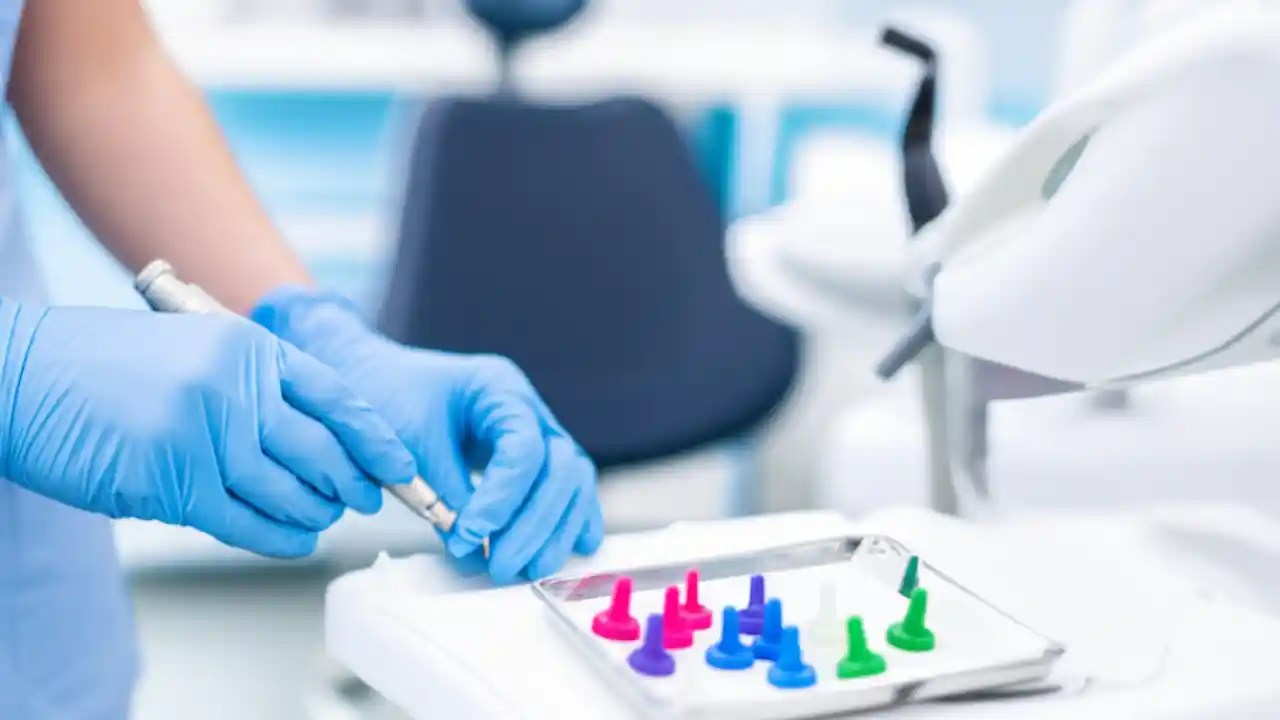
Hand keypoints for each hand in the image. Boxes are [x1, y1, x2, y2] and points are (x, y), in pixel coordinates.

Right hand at [0, 303, 416, 557]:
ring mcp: (205, 434)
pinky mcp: (173, 481)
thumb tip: (319, 441)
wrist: (23, 377)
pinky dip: (279, 536)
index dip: (376, 437)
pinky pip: (247, 522)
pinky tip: (295, 539)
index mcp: (248, 347)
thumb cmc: (107, 368)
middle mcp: (235, 387)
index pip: (337, 397)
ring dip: (316, 513)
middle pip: (322, 449)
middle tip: (364, 499)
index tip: (399, 465)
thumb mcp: (196, 349)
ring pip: (289, 491)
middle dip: (352, 482)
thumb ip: (255, 386)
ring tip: (324, 519)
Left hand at [253, 288, 605, 582]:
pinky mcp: (535, 459)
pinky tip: (573, 549)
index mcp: (499, 389)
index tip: (468, 536)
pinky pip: (569, 490)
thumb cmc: (387, 401)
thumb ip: (443, 494)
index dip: (503, 499)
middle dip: (535, 524)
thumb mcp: (407, 444)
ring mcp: (539, 431)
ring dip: (555, 531)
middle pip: (562, 467)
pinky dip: (571, 521)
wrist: (375, 381)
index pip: (524, 448)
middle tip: (501, 567)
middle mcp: (529, 408)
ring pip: (574, 482)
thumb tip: (473, 549)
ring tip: (526, 571)